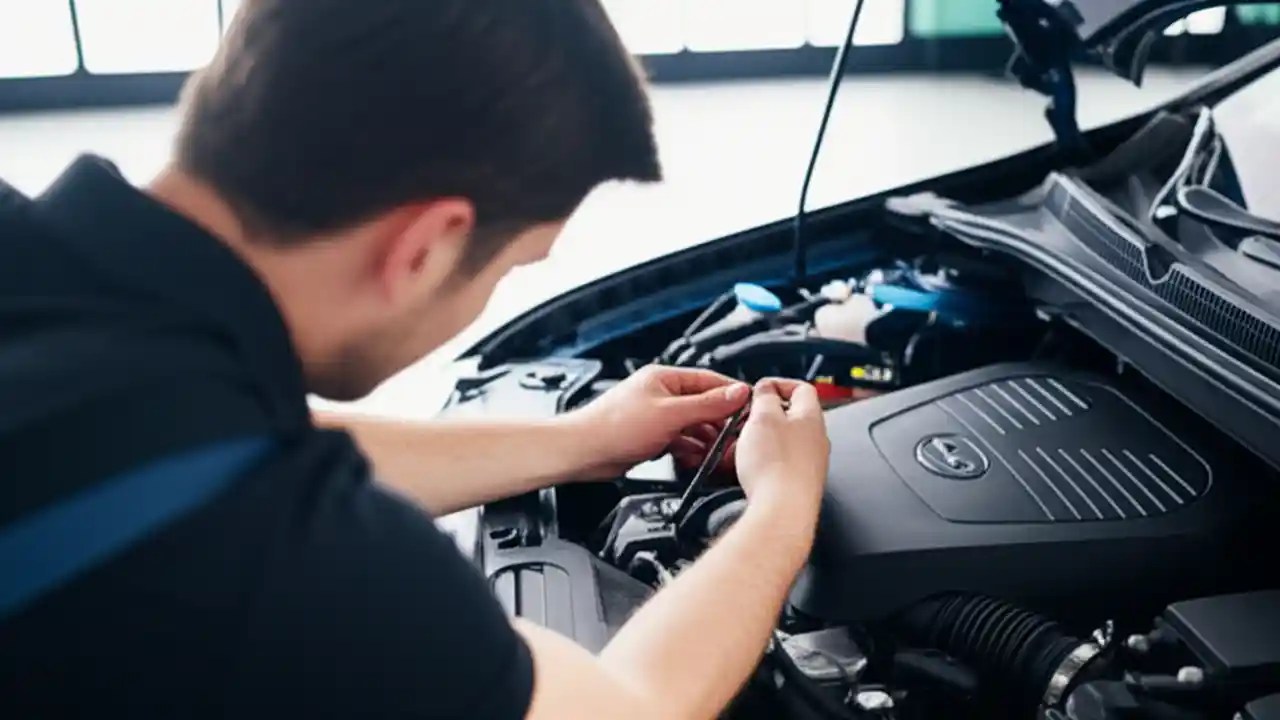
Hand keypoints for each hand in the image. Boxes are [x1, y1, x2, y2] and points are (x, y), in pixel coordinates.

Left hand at [563, 366, 750, 481]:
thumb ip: (707, 405)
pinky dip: (690, 451)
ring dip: (706, 440)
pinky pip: (680, 442)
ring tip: (718, 453)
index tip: (750, 409)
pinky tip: (697, 460)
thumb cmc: (614, 426)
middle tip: (736, 438)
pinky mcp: (651, 437)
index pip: (710, 382)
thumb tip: (737, 393)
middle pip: (703, 406)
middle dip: (720, 423)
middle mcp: (662, 395)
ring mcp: (657, 417)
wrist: (584, 452)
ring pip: (693, 427)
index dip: (732, 395)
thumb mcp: (670, 414)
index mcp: (665, 379)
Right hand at [734, 379, 829, 515]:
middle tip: (748, 420)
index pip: (801, 388)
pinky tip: (754, 470)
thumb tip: (767, 388)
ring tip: (745, 447)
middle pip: (792, 416)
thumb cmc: (777, 467)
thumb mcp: (762, 417)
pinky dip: (766, 462)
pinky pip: (783, 464)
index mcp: (812, 417)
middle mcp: (817, 440)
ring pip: (786, 442)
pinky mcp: (801, 484)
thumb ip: (765, 396)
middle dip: (766, 416)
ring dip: (764, 440)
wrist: (783, 512)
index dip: (778, 385)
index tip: (760, 391)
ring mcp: (812, 463)